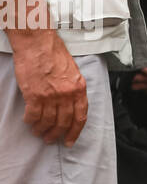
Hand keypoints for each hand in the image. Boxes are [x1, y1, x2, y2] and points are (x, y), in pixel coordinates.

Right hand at [10, 29, 87, 144]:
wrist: (38, 43)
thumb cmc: (54, 53)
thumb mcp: (72, 71)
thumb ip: (73, 88)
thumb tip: (70, 103)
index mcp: (79, 87)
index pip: (81, 116)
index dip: (75, 131)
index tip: (70, 140)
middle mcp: (66, 94)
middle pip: (63, 122)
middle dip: (56, 134)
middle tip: (50, 139)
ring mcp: (50, 95)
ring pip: (47, 121)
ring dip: (42, 129)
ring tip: (38, 131)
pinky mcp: (34, 95)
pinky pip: (33, 115)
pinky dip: (30, 121)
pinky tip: (29, 121)